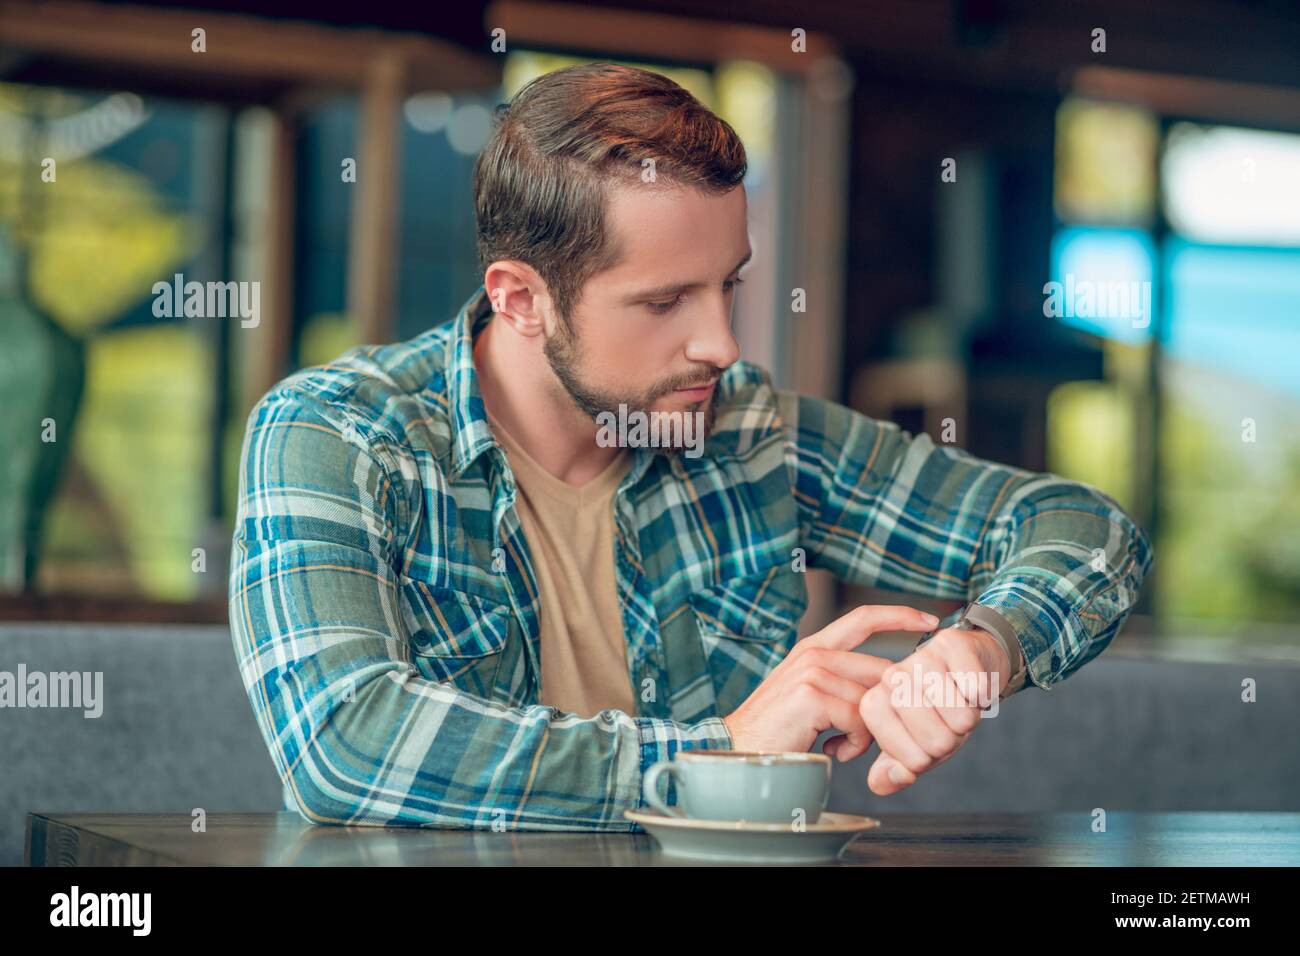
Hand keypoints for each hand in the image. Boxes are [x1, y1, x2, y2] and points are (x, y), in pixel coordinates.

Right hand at [722, 605, 939, 758]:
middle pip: (880, 671)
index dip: (900, 615)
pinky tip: (832, 750)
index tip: (930, 620)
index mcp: (814, 647)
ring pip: (872, 700)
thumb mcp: (813, 696)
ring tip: (840, 746)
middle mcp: (813, 653)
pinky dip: (854, 744)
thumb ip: (844, 684)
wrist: (740, 751)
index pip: (864, 618)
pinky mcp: (812, 694)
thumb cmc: (780, 731)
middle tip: (862, 738)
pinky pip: (860, 720)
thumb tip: (888, 687)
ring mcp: (812, 670)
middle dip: (885, 709)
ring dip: (865, 733)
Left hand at [859, 624, 1010, 794]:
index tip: (928, 737)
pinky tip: (971, 684)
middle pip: (938, 741)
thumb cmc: (938, 711)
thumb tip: (884, 781)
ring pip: (961, 718)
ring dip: (969, 716)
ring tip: (959, 701)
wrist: (969, 668)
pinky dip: (984, 695)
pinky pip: (977, 690)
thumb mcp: (916, 746)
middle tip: (947, 719)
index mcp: (875, 707)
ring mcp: (919, 658)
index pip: (914, 760)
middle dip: (953, 737)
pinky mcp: (950, 642)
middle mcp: (891, 679)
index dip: (932, 757)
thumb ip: (894, 772)